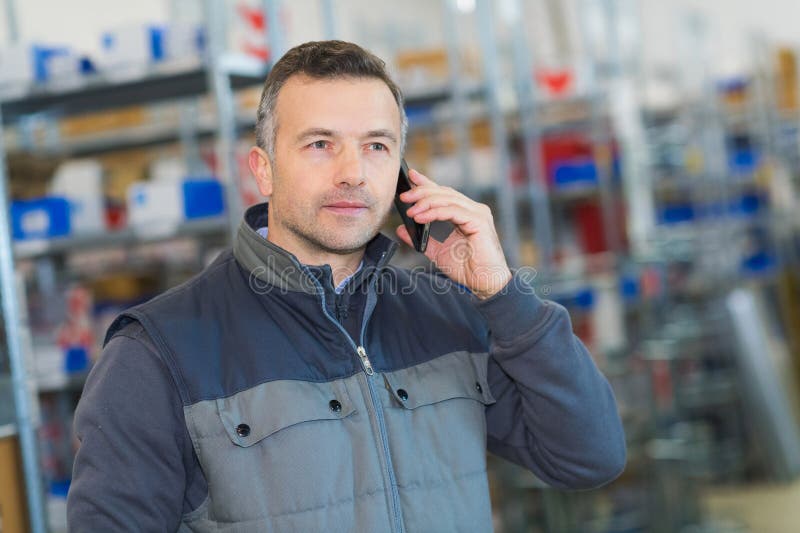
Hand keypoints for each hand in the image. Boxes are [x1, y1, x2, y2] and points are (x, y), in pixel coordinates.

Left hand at [396, 169, 511, 299]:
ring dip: (426, 203)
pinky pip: (453, 211)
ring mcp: (478, 214)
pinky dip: (435, 213)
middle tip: (404, 195)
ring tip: (410, 210)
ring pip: (448, 199)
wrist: (485, 284)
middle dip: (422, 191)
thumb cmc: (466, 268)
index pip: (444, 193)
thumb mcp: (436, 251)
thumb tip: (401, 229)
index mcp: (465, 213)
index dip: (427, 183)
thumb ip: (420, 239)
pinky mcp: (479, 222)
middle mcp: (473, 209)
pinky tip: (421, 217)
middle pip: (444, 193)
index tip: (411, 176)